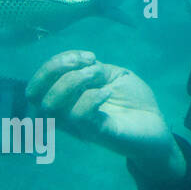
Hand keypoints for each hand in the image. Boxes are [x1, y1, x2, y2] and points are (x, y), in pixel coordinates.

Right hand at [27, 50, 185, 181]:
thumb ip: (91, 68)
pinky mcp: (96, 133)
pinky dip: (91, 97)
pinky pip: (78, 117)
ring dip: (74, 81)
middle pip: (34, 95)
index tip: (88, 56)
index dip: (54, 63)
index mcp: (66, 100)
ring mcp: (78, 126)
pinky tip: (108, 92)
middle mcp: (65, 115)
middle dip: (55, 69)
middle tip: (90, 63)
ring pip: (52, 105)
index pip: (36, 85)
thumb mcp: (111, 75)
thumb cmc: (133, 101)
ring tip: (99, 76)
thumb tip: (79, 65)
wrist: (157, 125)